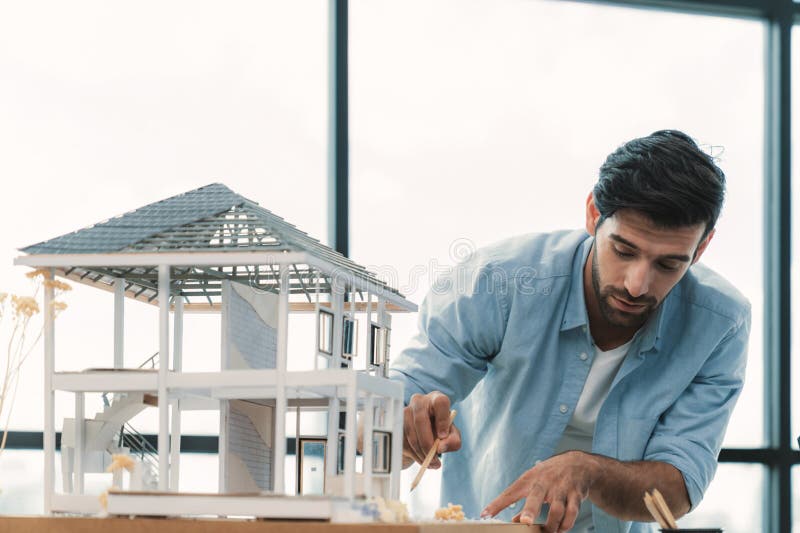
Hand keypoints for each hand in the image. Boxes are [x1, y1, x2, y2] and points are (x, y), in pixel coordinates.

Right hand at [402, 391, 460, 468]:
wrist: (425, 433)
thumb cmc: (441, 431)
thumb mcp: (452, 436)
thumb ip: (453, 441)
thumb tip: (440, 447)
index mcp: (436, 399)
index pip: (440, 402)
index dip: (442, 420)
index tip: (443, 436)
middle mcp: (419, 401)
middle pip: (421, 420)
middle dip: (427, 443)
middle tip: (434, 458)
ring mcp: (405, 411)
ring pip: (410, 434)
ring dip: (421, 452)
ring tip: (431, 462)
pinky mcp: (396, 424)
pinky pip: (403, 441)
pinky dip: (413, 454)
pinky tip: (421, 458)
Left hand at [481, 451, 596, 532]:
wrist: (578, 463)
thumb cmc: (549, 475)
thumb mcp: (533, 482)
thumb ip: (523, 501)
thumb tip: (514, 521)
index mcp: (529, 479)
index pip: (510, 492)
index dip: (496, 504)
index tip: (484, 515)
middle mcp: (544, 482)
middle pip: (536, 496)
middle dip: (530, 510)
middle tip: (525, 522)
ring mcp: (561, 488)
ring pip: (557, 509)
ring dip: (551, 525)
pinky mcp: (576, 494)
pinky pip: (572, 513)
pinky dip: (566, 524)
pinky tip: (561, 528)